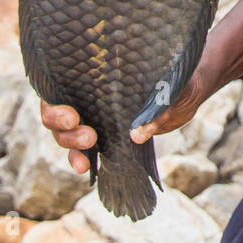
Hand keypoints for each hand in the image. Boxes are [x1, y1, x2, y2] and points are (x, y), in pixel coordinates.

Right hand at [39, 64, 212, 173]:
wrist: (188, 91)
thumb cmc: (178, 80)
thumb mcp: (174, 88)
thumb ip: (158, 105)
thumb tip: (136, 134)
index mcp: (98, 74)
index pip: (59, 86)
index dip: (55, 105)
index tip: (72, 116)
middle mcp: (90, 95)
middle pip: (55, 113)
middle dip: (62, 128)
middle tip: (89, 135)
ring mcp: (95, 116)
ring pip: (66, 133)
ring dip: (71, 146)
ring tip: (86, 156)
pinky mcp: (106, 135)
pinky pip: (83, 149)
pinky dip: (80, 159)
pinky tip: (84, 168)